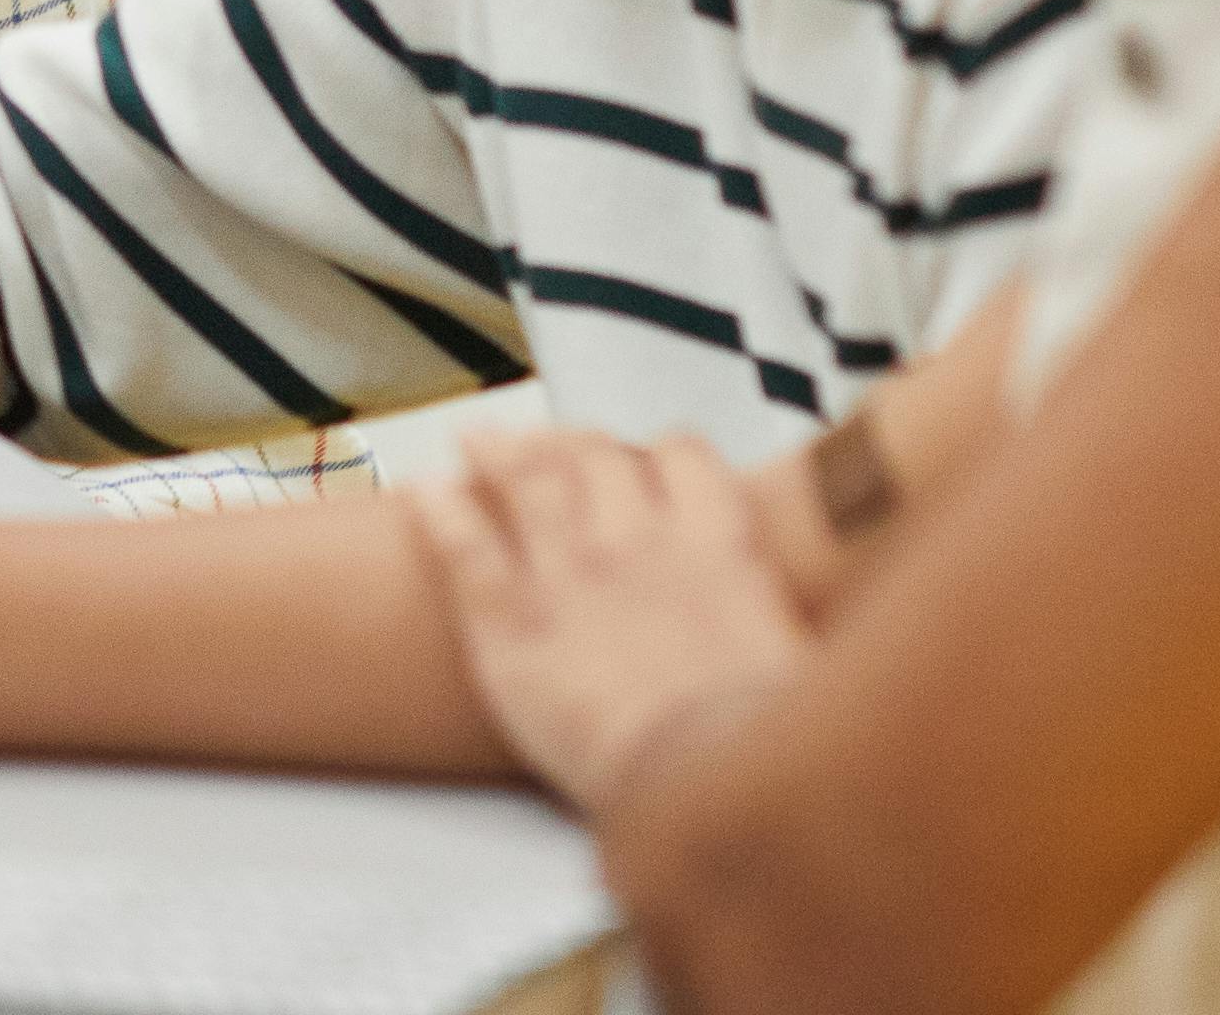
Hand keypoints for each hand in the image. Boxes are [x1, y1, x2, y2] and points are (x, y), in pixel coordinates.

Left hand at [402, 425, 817, 808]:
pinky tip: (422, 493)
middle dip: (572, 442)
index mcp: (714, 542)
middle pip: (594, 455)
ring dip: (496, 451)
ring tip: (475, 439)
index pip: (683, 456)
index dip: (662, 451)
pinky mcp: (506, 612)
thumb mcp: (797, 663)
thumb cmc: (757, 744)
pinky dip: (437, 510)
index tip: (651, 458)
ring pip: (522, 476)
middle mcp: (635, 536)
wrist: (698, 779)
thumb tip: (776, 640)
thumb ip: (768, 621)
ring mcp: (565, 567)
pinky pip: (461, 541)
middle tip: (551, 444)